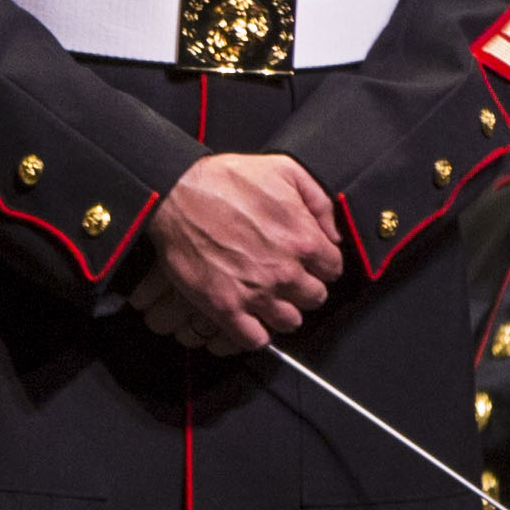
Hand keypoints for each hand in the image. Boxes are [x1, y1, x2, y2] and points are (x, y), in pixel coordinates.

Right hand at [129, 153, 342, 354]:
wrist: (176, 193)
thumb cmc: (225, 179)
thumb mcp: (285, 170)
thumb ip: (319, 201)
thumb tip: (333, 233)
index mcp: (302, 240)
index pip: (333, 269)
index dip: (321, 264)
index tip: (308, 261)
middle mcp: (284, 271)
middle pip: (315, 298)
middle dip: (304, 288)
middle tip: (288, 277)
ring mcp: (255, 293)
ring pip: (290, 322)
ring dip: (283, 311)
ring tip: (270, 298)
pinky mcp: (225, 307)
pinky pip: (255, 339)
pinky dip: (256, 333)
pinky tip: (251, 318)